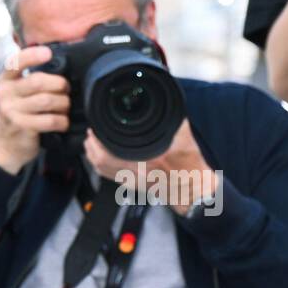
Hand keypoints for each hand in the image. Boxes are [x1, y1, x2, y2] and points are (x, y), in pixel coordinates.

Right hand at [0, 45, 69, 174]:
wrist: (6, 143)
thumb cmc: (20, 113)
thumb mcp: (18, 93)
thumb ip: (31, 80)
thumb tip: (60, 66)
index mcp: (5, 79)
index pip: (15, 62)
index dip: (32, 56)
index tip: (48, 52)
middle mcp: (6, 92)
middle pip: (40, 81)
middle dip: (61, 85)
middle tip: (66, 90)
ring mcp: (12, 109)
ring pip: (48, 101)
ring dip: (64, 104)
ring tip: (65, 108)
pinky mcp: (22, 126)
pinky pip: (51, 120)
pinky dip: (63, 121)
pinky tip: (63, 122)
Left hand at [84, 119, 217, 216]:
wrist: (196, 189)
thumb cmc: (191, 166)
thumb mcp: (185, 137)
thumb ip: (173, 118)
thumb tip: (167, 97)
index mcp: (148, 159)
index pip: (111, 151)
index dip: (98, 139)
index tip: (96, 126)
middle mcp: (138, 172)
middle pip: (101, 161)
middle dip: (92, 145)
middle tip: (91, 133)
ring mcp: (134, 181)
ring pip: (103, 170)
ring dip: (93, 155)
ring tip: (91, 143)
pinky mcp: (135, 186)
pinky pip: (110, 177)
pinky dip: (100, 166)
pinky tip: (100, 158)